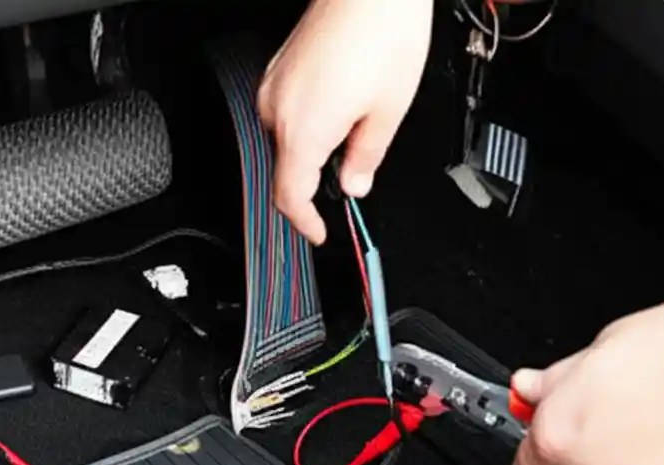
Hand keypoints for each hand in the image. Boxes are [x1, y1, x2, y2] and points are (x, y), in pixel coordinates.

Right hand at [258, 0, 432, 243]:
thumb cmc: (383, 33)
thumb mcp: (389, 111)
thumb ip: (366, 157)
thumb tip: (354, 183)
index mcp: (304, 131)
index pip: (289, 197)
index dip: (305, 223)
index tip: (318, 232)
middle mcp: (278, 110)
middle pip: (288, 169)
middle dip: (317, 181)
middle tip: (354, 175)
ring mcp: (274, 87)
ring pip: (288, 140)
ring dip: (315, 149)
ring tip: (356, 126)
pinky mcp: (278, 70)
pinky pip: (286, 112)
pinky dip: (309, 123)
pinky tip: (341, 105)